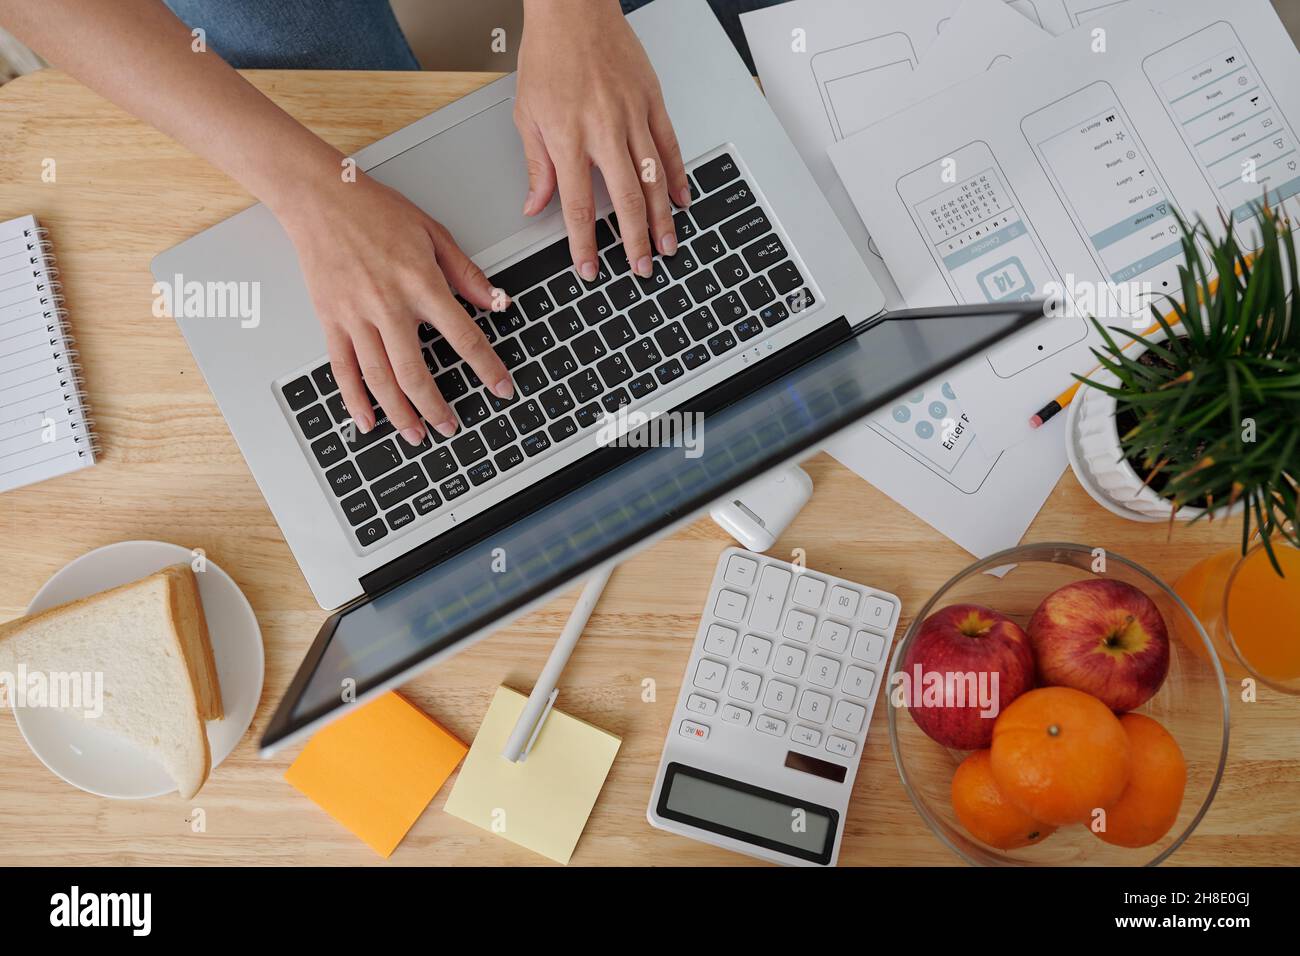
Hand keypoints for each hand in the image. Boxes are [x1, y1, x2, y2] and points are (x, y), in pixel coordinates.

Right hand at [279, 175, 512, 443]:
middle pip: (415, 371)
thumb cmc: (375, 211)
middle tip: (451, 427)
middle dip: (436, 407)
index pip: (463, 336)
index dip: (486, 367)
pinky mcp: (330, 320)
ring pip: (379, 378)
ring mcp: (355, 316)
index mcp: (420, 283)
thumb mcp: (433, 233)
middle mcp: (388, 304)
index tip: (501, 388)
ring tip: (416, 435)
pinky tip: (366, 421)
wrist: (320, 199)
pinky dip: (354, 399)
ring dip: (400, 413)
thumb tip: (495, 301)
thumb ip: (465, 273)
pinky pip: (342, 368)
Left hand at [515, 0, 690, 279]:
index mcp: (568, 137)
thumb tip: (536, 205)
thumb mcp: (527, 114)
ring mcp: (632, 115)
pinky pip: (669, 145)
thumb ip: (537, 165)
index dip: (584, 243)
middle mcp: (603, 129)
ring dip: (663, 218)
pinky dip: (677, 176)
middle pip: (624, 199)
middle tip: (641, 268)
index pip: (576, 204)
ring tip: (668, 246)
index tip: (590, 268)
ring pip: (653, 177)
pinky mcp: (652, 100)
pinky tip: (682, 199)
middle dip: (634, 240)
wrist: (573, 8)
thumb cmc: (548, 55)